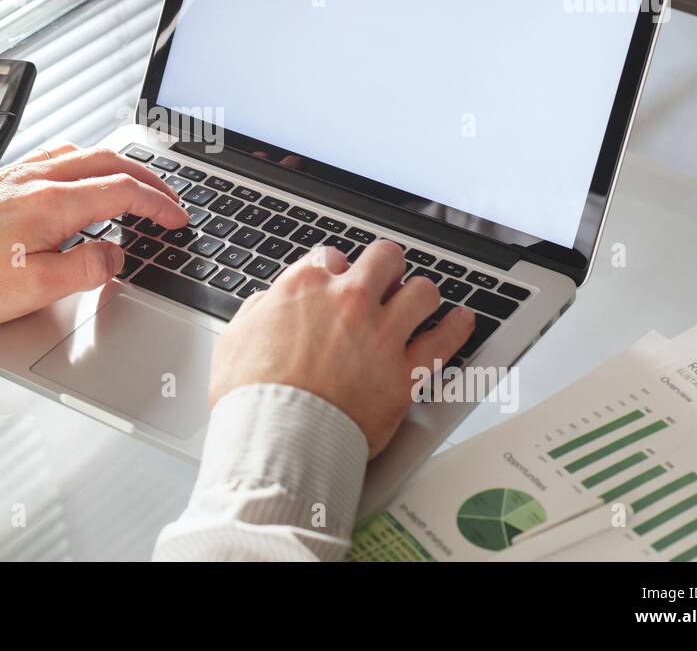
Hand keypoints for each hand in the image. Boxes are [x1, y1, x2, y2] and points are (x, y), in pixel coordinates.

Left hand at [0, 144, 187, 329]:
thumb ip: (86, 269)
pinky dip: (84, 164)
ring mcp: (15, 176)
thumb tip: (115, 256)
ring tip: (134, 185)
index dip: (159, 205)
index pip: (123, 192)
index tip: (178, 219)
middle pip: (109, 162)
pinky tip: (78, 178)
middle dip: (148, 179)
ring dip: (117, 167)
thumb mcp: (35, 288)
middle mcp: (36, 179)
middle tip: (169, 198)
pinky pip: (54, 158)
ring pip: (82, 155)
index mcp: (53, 202)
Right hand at [209, 241, 474, 456]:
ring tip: (419, 304)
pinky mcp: (405, 372)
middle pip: (385, 258)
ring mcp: (381, 334)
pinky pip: (447, 339)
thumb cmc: (251, 397)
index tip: (338, 283)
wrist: (276, 440)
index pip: (331, 257)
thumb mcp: (234, 339)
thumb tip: (268, 303)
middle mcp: (348, 301)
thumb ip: (258, 311)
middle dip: (385, 268)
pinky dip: (458, 327)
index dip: (336, 271)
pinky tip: (461, 321)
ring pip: (422, 290)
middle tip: (385, 282)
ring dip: (420, 296)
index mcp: (305, 288)